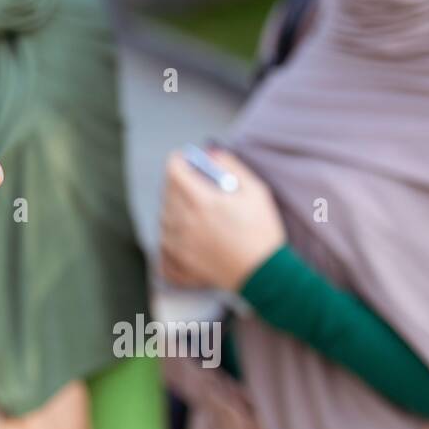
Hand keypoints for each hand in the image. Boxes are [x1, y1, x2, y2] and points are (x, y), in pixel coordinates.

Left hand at [158, 147, 285, 291]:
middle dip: (177, 182)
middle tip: (193, 183)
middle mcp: (183, 221)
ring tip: (193, 209)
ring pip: (163, 217)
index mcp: (200, 201)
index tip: (184, 159)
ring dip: (173, 208)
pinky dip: (169, 235)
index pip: (174, 170)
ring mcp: (179, 243)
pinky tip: (184, 233)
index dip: (179, 160)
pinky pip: (163, 244)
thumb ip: (231, 167)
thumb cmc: (262, 232)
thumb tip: (212, 153)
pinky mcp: (180, 261)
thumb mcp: (255, 191)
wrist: (264, 274)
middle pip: (167, 192)